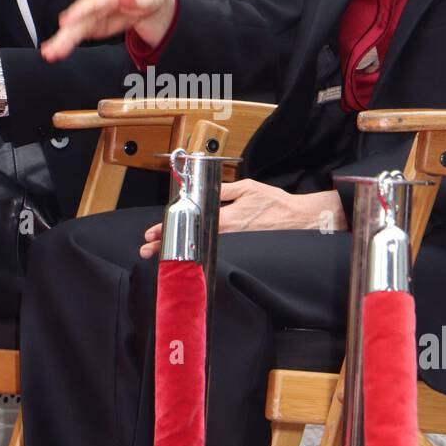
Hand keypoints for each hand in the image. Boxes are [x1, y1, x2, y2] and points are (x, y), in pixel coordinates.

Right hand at [40, 0, 174, 61]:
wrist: (155, 7)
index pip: (94, 0)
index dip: (80, 10)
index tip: (66, 21)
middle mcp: (98, 1)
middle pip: (80, 17)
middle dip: (66, 33)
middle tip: (52, 49)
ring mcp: (94, 14)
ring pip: (76, 28)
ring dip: (62, 41)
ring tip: (49, 54)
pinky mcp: (94, 25)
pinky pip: (78, 34)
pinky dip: (67, 43)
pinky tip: (54, 51)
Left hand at [139, 180, 347, 256]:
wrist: (298, 219)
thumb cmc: (274, 203)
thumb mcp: (247, 188)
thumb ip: (222, 190)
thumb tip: (200, 190)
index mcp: (226, 218)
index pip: (189, 224)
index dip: (169, 228)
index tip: (152, 233)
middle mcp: (227, 235)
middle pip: (190, 241)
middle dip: (167, 247)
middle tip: (146, 251)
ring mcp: (233, 244)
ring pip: (199, 249)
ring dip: (179, 252)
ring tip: (159, 257)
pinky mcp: (239, 249)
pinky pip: (213, 252)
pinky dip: (197, 254)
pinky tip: (187, 257)